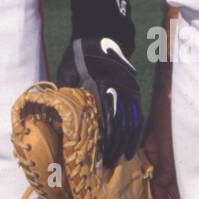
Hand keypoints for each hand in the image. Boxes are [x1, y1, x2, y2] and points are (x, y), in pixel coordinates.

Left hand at [55, 37, 143, 165]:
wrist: (99, 35)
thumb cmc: (78, 56)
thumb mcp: (67, 71)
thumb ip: (67, 92)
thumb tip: (60, 115)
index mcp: (99, 86)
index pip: (104, 119)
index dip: (103, 139)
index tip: (98, 155)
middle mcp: (117, 90)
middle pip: (119, 124)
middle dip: (114, 146)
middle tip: (107, 164)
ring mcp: (128, 90)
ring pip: (131, 122)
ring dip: (126, 142)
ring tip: (120, 159)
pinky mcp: (134, 91)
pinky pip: (138, 115)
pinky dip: (136, 132)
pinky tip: (131, 145)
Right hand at [142, 82, 180, 198]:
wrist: (170, 83)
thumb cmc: (166, 108)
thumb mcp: (166, 138)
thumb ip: (165, 163)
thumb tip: (162, 184)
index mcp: (149, 149)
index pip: (153, 180)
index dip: (162, 197)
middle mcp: (155, 147)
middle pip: (163, 176)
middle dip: (173, 191)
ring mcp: (164, 141)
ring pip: (170, 167)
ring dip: (179, 180)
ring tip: (192, 193)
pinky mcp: (172, 134)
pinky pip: (175, 156)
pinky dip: (182, 167)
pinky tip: (191, 172)